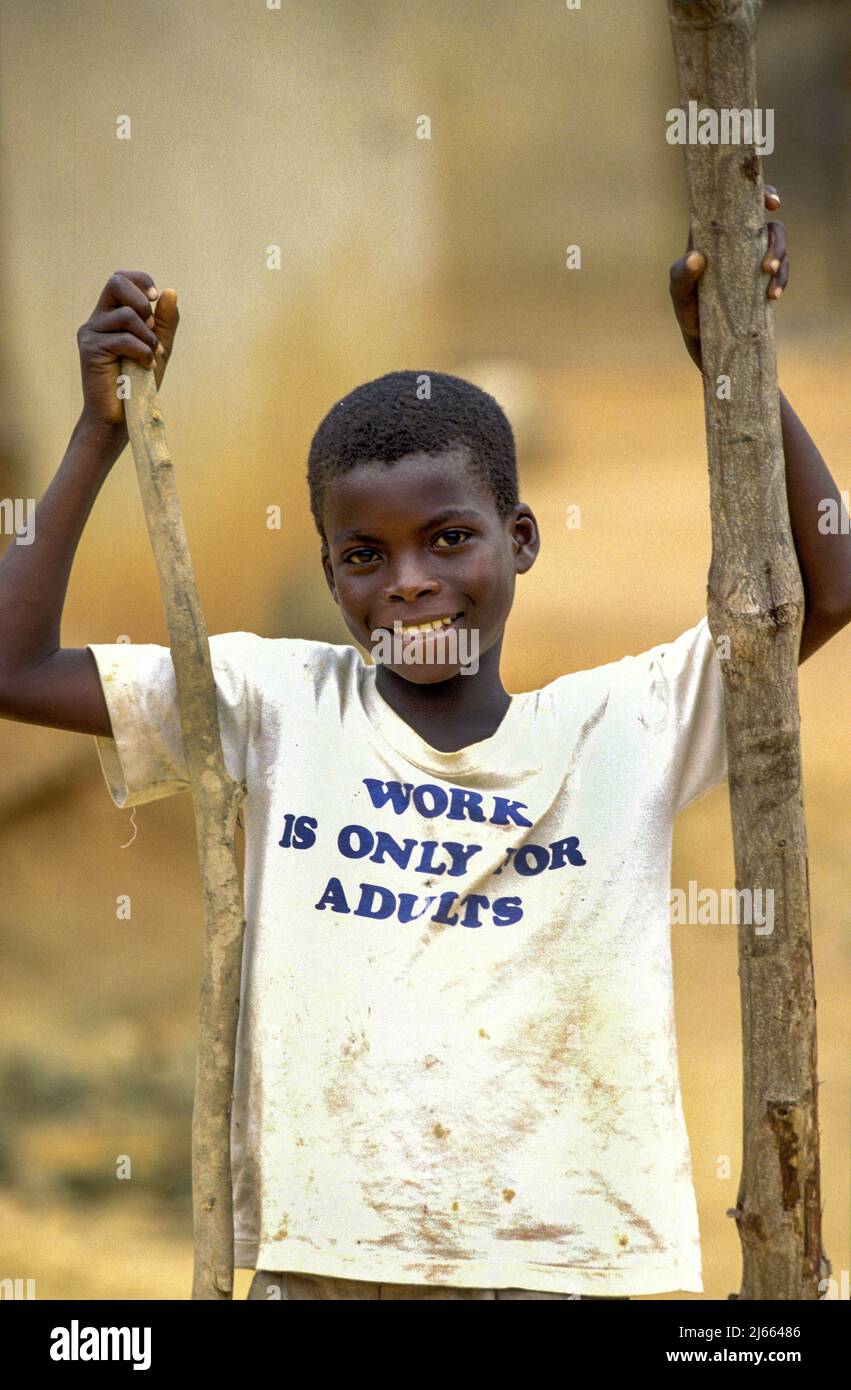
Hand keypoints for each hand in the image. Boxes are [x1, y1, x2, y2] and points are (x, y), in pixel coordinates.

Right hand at [77, 270, 179, 426]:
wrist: (123, 415)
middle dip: (141, 301)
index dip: (140, 281)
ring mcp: (91, 332)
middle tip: (150, 326)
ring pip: (125, 315)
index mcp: (112, 315)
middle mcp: (98, 319)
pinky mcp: (90, 348)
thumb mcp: (158, 347)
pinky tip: (145, 366)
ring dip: (147, 336)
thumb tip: (170, 292)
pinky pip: (123, 339)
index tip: (155, 298)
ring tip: (151, 356)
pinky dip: (142, 352)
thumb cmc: (138, 382)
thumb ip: (165, 322)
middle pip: (116, 282)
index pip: (120, 279)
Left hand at [669, 185, 788, 368]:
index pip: (739, 207)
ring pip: (778, 248)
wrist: (705, 345)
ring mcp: (752, 262)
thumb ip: (681, 277)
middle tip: (769, 265)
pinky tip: (773, 296)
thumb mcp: (680, 296)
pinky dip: (781, 281)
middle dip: (777, 240)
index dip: (760, 196)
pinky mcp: (763, 281)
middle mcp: (737, 244)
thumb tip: (697, 257)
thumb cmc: (689, 313)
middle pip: (768, 226)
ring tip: (771, 288)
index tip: (773, 204)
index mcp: (716, 237)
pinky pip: (781, 272)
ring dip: (782, 262)